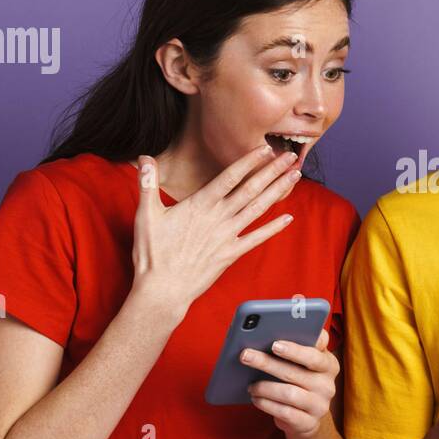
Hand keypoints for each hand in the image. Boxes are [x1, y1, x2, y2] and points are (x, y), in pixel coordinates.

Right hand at [130, 146, 299, 316]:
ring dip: (277, 191)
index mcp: (200, 205)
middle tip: (291, 155)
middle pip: (250, 189)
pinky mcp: (231, 254)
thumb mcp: (146, 215)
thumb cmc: (153, 253)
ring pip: (257, 208)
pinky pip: (257, 238)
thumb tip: (143, 157)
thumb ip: (147, 184)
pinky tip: (288, 218)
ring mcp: (227, 236)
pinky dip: (273, 228)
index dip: (249, 161)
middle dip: (272, 171)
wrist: (162, 289)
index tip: (265, 149)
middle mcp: (218, 217)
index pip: (229, 177)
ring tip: (294, 176)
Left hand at [242, 326, 338, 438]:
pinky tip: (256, 399)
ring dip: (264, 388)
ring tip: (250, 385)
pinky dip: (267, 404)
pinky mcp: (309, 423)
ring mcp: (320, 405)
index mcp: (329, 365)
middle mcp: (327, 385)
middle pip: (294, 372)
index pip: (315, 354)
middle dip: (267, 363)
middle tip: (246, 356)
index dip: (295, 350)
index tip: (274, 344)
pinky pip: (285, 412)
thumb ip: (298, 349)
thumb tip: (269, 337)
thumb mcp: (304, 365)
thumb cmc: (300, 382)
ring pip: (288, 394)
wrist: (307, 418)